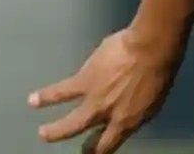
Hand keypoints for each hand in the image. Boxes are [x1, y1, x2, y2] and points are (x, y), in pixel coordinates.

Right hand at [28, 28, 179, 152]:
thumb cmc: (160, 69)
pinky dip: (45, 96)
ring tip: (43, 134)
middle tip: (73, 149)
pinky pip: (60, 92)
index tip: (92, 152)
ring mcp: (95, 101)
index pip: (110, 146)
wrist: (151, 49)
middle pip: (90, 143)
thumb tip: (129, 112)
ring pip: (70, 124)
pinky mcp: (84, 82)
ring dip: (55, 131)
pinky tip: (33, 99)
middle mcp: (110, 117)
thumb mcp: (153, 98)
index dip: (100, 152)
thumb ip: (137, 109)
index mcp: (129, 122)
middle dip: (82, 149)